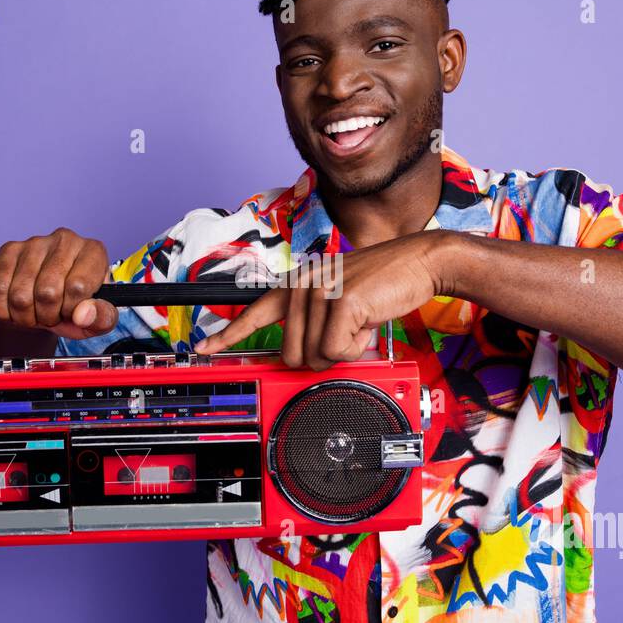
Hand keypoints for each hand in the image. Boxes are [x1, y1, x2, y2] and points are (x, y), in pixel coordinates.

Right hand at [0, 227, 118, 338]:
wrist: (48, 302)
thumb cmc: (77, 307)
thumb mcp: (98, 318)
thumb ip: (102, 318)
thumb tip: (83, 315)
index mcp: (93, 252)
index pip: (77, 287)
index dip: (70, 310)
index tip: (71, 312)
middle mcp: (65, 239)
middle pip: (47, 292)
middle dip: (47, 316)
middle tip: (51, 315)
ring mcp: (35, 242)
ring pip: (20, 295)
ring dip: (25, 316)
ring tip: (36, 312)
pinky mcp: (9, 249)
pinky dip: (4, 309)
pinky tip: (16, 307)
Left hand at [195, 231, 451, 369]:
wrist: (418, 263)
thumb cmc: (383, 286)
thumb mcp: (341, 304)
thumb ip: (316, 324)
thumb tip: (305, 359)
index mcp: (298, 284)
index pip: (255, 312)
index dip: (229, 334)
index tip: (204, 347)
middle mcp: (302, 285)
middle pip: (292, 354)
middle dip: (323, 356)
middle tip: (347, 333)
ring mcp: (319, 291)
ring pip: (316, 356)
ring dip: (345, 351)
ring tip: (360, 322)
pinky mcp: (341, 301)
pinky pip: (337, 351)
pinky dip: (358, 348)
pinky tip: (367, 322)